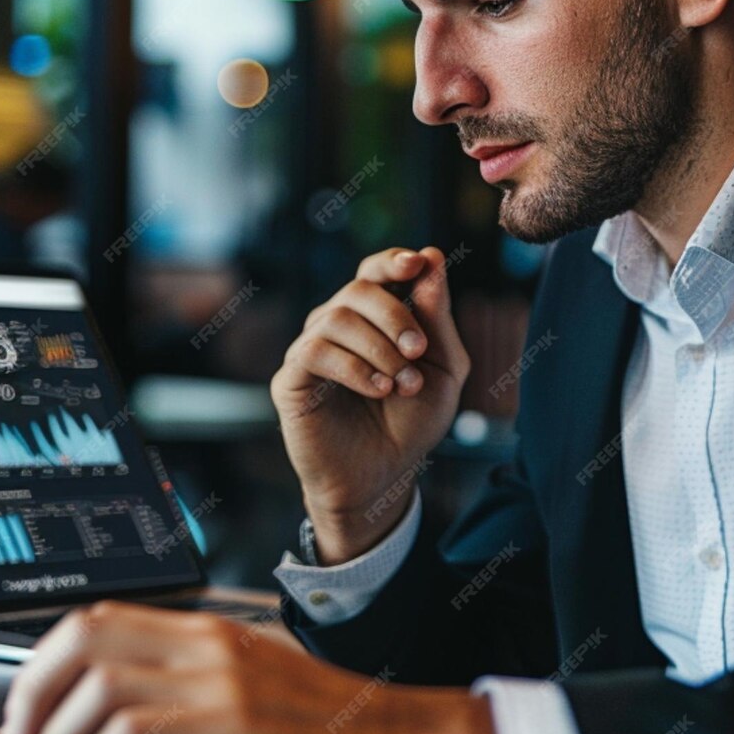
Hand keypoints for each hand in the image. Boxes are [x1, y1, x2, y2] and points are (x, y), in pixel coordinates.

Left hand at [0, 600, 504, 733]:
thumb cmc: (335, 733)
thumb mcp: (254, 695)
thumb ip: (195, 692)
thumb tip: (122, 724)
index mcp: (212, 631)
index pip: (103, 616)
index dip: (46, 660)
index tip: (28, 707)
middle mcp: (209, 640)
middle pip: (86, 634)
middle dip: (32, 688)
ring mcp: (219, 675)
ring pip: (99, 682)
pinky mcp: (229, 719)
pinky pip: (129, 731)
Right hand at [271, 246, 469, 561]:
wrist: (383, 477)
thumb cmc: (411, 422)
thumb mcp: (443, 368)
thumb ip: (438, 316)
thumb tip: (431, 255)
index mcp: (373, 318)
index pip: (374, 272)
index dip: (392, 261)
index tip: (417, 263)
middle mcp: (337, 326)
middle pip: (358, 288)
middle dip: (395, 314)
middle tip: (418, 351)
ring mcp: (310, 349)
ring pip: (336, 317)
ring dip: (379, 348)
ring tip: (403, 385)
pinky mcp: (290, 380)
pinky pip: (315, 352)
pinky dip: (354, 367)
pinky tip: (379, 389)